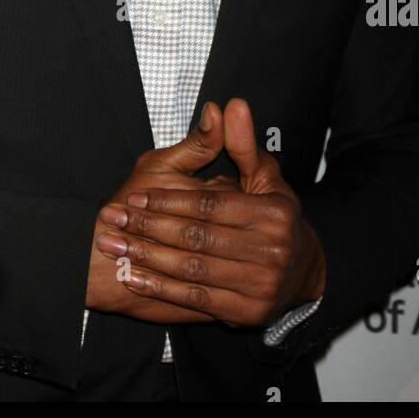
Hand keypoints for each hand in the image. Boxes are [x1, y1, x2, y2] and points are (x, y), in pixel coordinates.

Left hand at [97, 98, 326, 328]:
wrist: (302, 272)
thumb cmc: (273, 216)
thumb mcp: (263, 175)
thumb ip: (241, 142)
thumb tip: (230, 104)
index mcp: (274, 213)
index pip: (209, 204)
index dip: (169, 200)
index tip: (136, 195)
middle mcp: (272, 251)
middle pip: (197, 236)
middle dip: (150, 227)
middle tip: (116, 218)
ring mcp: (261, 285)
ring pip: (192, 268)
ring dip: (149, 258)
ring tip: (117, 246)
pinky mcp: (247, 313)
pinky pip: (196, 299)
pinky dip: (161, 289)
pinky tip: (136, 277)